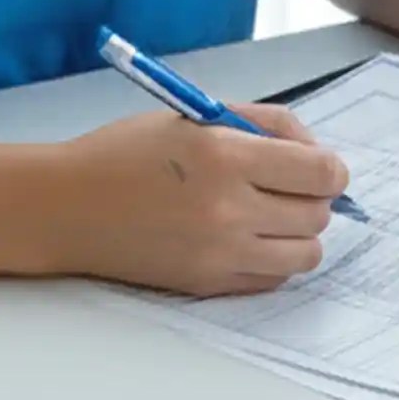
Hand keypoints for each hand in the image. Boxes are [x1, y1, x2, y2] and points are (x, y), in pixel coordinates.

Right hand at [52, 105, 347, 296]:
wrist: (66, 206)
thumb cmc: (125, 153)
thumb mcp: (193, 116)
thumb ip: (261, 124)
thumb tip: (314, 149)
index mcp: (224, 155)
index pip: (319, 172)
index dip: (332, 168)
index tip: (322, 166)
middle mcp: (227, 208)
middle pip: (318, 214)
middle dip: (314, 197)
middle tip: (291, 186)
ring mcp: (219, 252)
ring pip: (306, 254)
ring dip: (300, 233)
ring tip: (274, 216)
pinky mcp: (208, 283)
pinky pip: (273, 280)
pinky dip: (275, 260)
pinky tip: (251, 239)